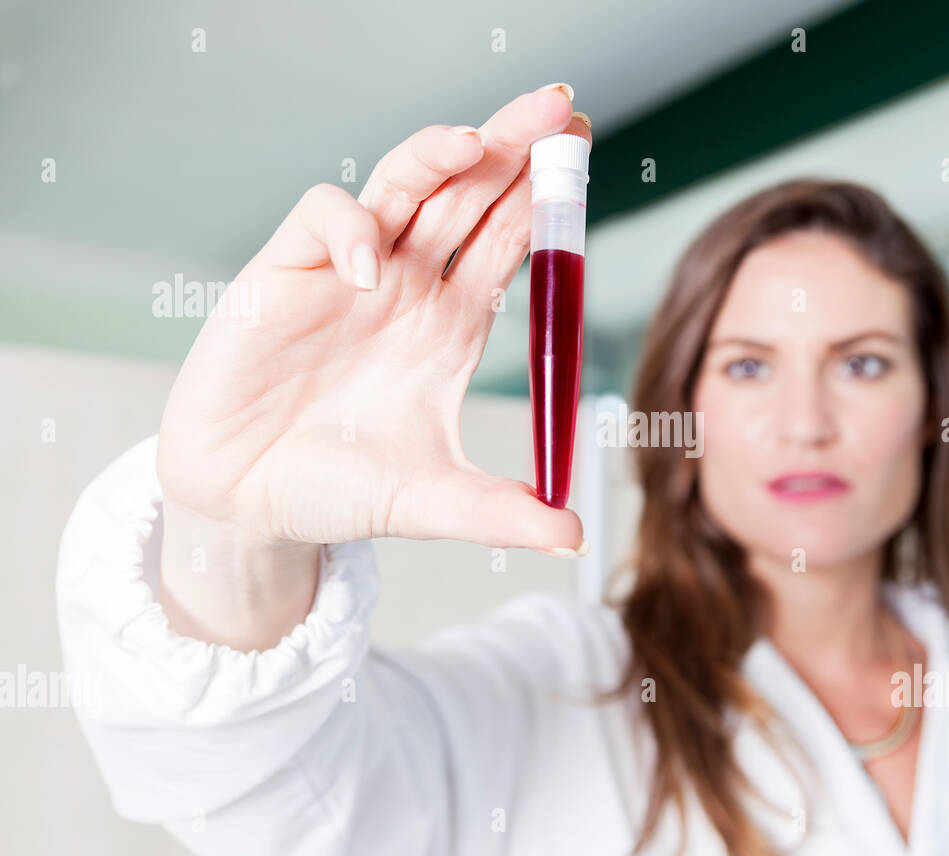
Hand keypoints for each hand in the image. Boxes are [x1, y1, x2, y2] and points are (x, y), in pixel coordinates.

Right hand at [158, 84, 587, 552]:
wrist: (245, 505)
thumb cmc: (337, 490)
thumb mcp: (431, 502)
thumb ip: (499, 513)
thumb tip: (574, 537)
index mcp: (454, 320)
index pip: (510, 239)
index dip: (547, 197)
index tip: (587, 155)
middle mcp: (410, 284)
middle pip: (470, 193)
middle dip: (513, 146)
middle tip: (561, 108)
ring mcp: (351, 272)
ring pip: (403, 183)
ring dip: (438, 155)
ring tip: (477, 145)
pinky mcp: (287, 272)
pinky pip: (325, 217)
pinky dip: (348, 228)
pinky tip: (369, 269)